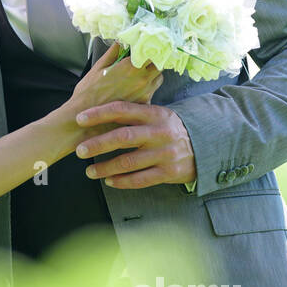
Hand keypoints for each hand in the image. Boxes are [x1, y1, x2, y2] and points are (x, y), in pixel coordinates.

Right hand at [69, 42, 163, 117]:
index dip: (147, 49)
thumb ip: (112, 53)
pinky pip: (151, 94)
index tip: (142, 49)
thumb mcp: (97, 68)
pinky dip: (146, 91)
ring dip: (152, 76)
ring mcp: (144, 93)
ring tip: (138, 78)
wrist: (83, 118)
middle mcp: (142, 79)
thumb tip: (120, 42)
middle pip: (158, 65)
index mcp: (130, 65)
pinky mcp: (144, 106)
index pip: (150, 51)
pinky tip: (134, 93)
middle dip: (152, 62)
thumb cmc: (88, 93)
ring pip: (158, 80)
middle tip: (142, 63)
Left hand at [73, 100, 196, 188]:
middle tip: (79, 150)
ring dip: (105, 168)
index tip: (79, 119)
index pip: (122, 110)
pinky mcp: (169, 173)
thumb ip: (134, 112)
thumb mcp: (158, 115)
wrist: (207, 146)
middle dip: (98, 144)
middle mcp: (159, 133)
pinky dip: (122, 181)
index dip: (99, 114)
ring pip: (128, 162)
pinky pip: (140, 180)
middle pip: (123, 137)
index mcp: (155, 114)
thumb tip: (101, 104)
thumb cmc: (170, 128)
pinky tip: (109, 181)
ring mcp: (165, 154)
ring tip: (89, 171)